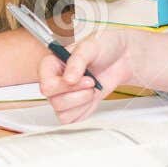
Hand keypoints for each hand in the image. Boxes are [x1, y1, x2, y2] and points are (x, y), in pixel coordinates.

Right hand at [39, 27, 167, 123]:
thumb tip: (68, 78)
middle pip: (54, 100)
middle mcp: (54, 81)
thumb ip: (77, 60)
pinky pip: (72, 120)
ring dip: (82, 102)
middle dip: (77, 93)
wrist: (122, 58)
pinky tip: (92, 98)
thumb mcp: (90, 46)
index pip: (45, 83)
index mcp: (51, 64)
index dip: (63, 85)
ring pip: (62, 111)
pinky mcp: (74, 108)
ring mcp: (63, 95)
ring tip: (93, 89)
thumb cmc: (104, 47)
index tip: (83, 77)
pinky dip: (85, 111)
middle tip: (92, 82)